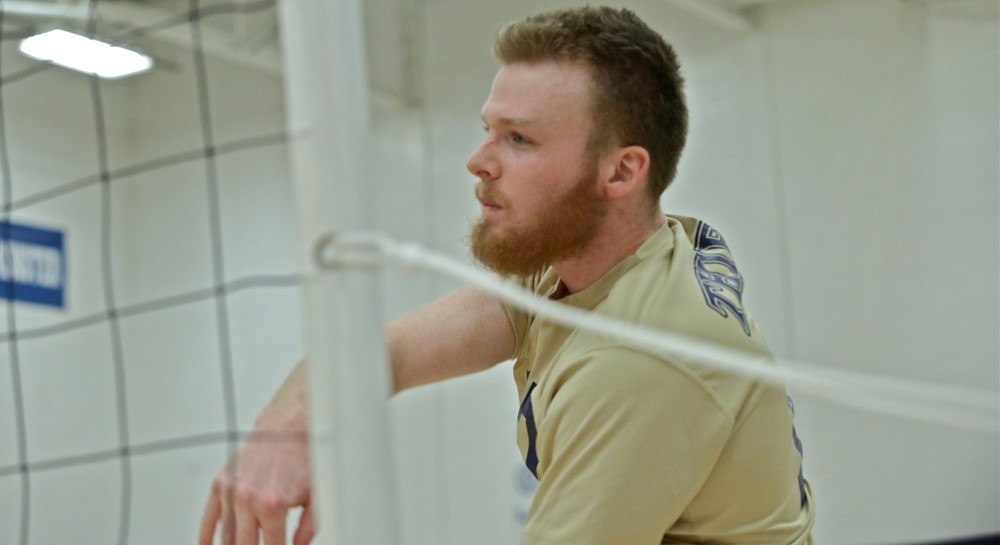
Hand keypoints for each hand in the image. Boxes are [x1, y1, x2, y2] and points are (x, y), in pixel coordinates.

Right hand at [199, 400, 313, 543]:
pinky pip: (209, 517)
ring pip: (225, 536)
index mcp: (272, 505)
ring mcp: (231, 490)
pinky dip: (206, 536)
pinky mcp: (221, 482)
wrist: (290, 426)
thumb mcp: (316, 497)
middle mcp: (248, 498)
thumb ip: (308, 530)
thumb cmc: (305, 456)